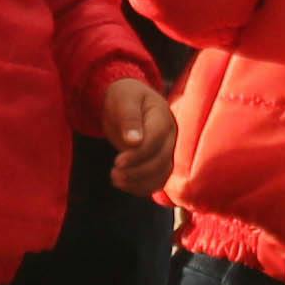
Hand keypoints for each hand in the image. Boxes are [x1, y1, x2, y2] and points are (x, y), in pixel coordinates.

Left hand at [96, 76, 176, 197]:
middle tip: (114, 174)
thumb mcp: (124, 99)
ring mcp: (167, 151)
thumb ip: (129, 118)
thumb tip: (133, 141)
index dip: (138, 155)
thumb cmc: (125, 97)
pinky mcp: (160, 162)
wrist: (127, 102)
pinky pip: (157, 180)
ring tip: (116, 180)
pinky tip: (123, 185)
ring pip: (161, 174)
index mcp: (163, 117)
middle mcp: (170, 136)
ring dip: (139, 182)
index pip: (156, 141)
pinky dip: (142, 187)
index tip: (117, 162)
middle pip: (161, 161)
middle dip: (137, 171)